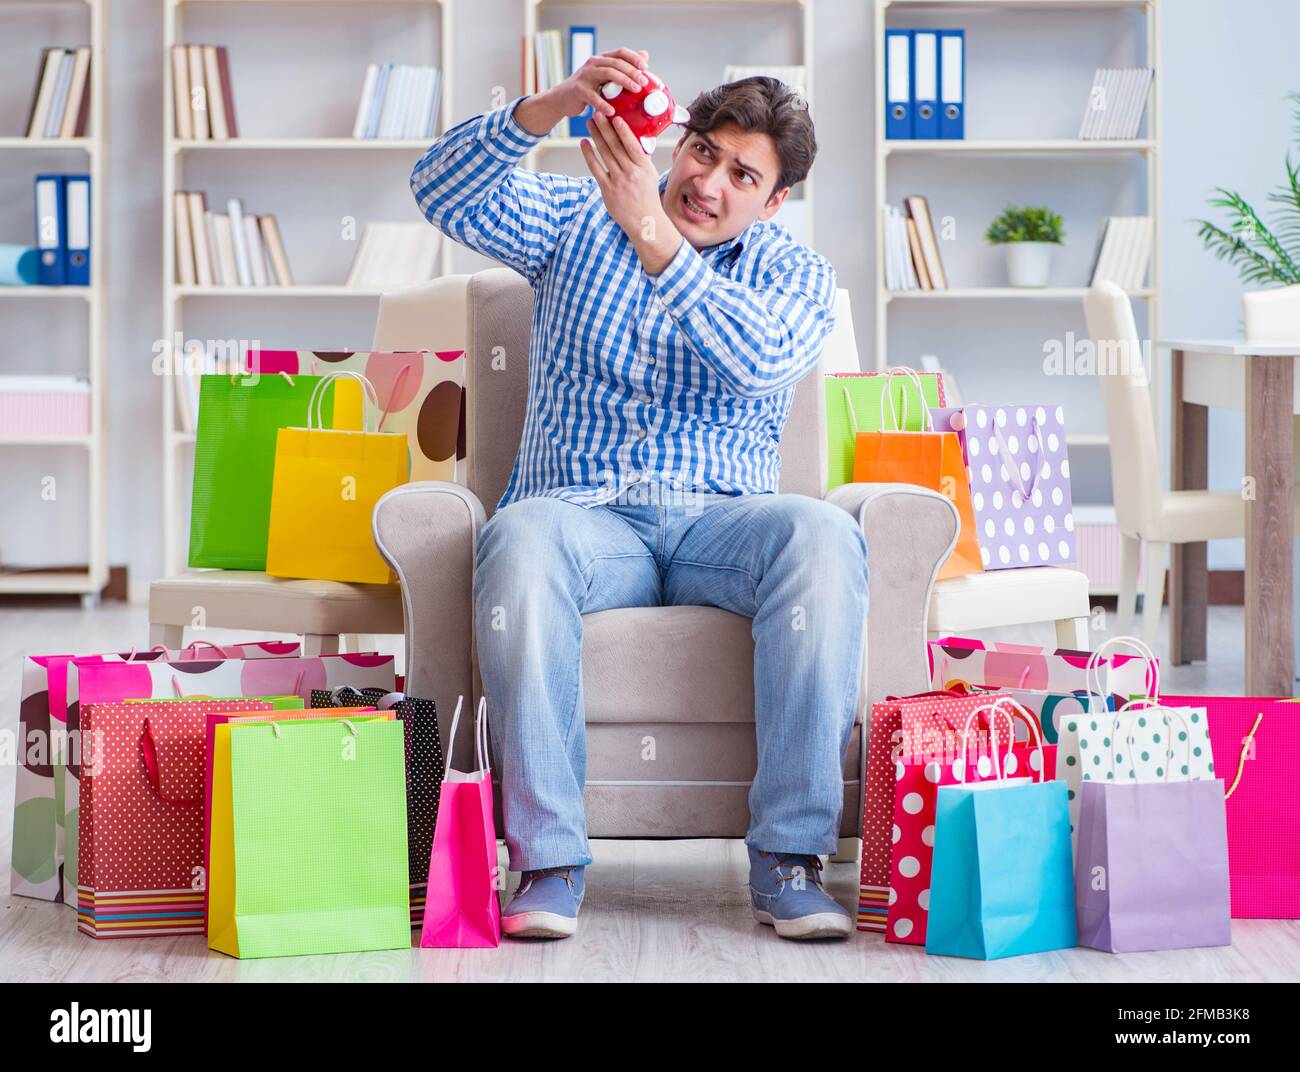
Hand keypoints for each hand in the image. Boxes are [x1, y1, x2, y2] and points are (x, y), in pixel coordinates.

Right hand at [515, 48, 649, 135]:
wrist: (563, 99)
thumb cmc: (588, 89)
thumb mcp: (605, 78)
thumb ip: (622, 68)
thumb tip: (645, 56)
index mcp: (602, 59)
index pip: (620, 52)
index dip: (634, 58)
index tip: (646, 67)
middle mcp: (593, 63)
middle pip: (616, 63)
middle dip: (632, 71)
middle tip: (643, 82)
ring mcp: (585, 75)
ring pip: (607, 74)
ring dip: (623, 81)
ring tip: (635, 91)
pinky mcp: (578, 90)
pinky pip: (593, 97)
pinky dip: (603, 104)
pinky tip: (612, 112)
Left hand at [580, 112, 680, 273]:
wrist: (644, 222)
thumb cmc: (648, 197)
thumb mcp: (651, 175)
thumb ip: (642, 159)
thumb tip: (636, 141)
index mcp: (644, 168)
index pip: (632, 145)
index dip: (623, 130)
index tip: (615, 117)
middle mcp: (631, 173)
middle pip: (615, 146)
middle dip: (605, 127)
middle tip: (597, 112)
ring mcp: (618, 181)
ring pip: (605, 154)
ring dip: (596, 136)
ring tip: (590, 122)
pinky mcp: (607, 190)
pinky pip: (596, 168)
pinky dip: (589, 155)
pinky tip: (584, 143)